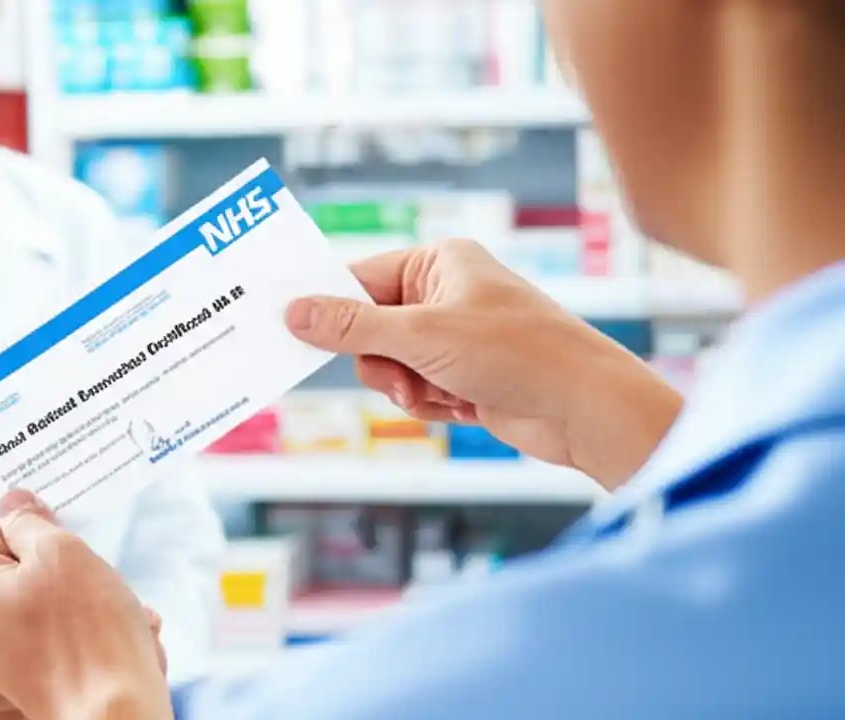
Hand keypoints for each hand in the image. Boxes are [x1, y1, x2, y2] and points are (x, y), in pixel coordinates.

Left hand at [0, 491, 171, 719]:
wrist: (115, 715)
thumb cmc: (87, 634)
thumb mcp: (61, 553)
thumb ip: (32, 522)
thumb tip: (14, 501)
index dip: (36, 526)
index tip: (70, 532)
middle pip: (28, 569)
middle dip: (75, 569)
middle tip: (101, 578)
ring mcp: (4, 661)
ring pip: (56, 604)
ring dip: (97, 601)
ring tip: (127, 615)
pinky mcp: (36, 681)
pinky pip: (67, 640)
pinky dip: (98, 634)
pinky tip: (128, 639)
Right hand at [285, 239, 681, 489]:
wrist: (583, 407)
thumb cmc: (515, 352)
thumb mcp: (421, 336)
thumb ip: (352, 326)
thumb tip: (295, 311)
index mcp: (438, 262)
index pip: (359, 277)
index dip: (328, 307)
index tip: (291, 327)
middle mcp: (444, 293)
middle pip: (368, 327)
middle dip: (379, 360)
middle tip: (399, 374)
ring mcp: (454, 337)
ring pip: (389, 365)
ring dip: (404, 387)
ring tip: (435, 392)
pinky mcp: (464, 376)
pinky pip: (415, 390)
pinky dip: (428, 403)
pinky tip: (459, 406)